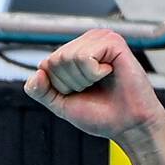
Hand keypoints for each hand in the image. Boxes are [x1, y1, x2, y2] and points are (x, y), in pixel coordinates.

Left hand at [24, 29, 164, 150]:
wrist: (127, 124)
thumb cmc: (99, 114)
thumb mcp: (60, 104)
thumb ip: (40, 91)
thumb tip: (38, 72)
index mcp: (72, 53)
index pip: (45, 65)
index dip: (58, 87)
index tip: (78, 93)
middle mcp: (85, 42)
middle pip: (54, 60)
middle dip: (69, 83)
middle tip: (92, 88)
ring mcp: (100, 39)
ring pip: (67, 57)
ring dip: (82, 79)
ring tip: (101, 82)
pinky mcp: (113, 41)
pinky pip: (84, 57)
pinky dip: (93, 73)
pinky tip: (109, 73)